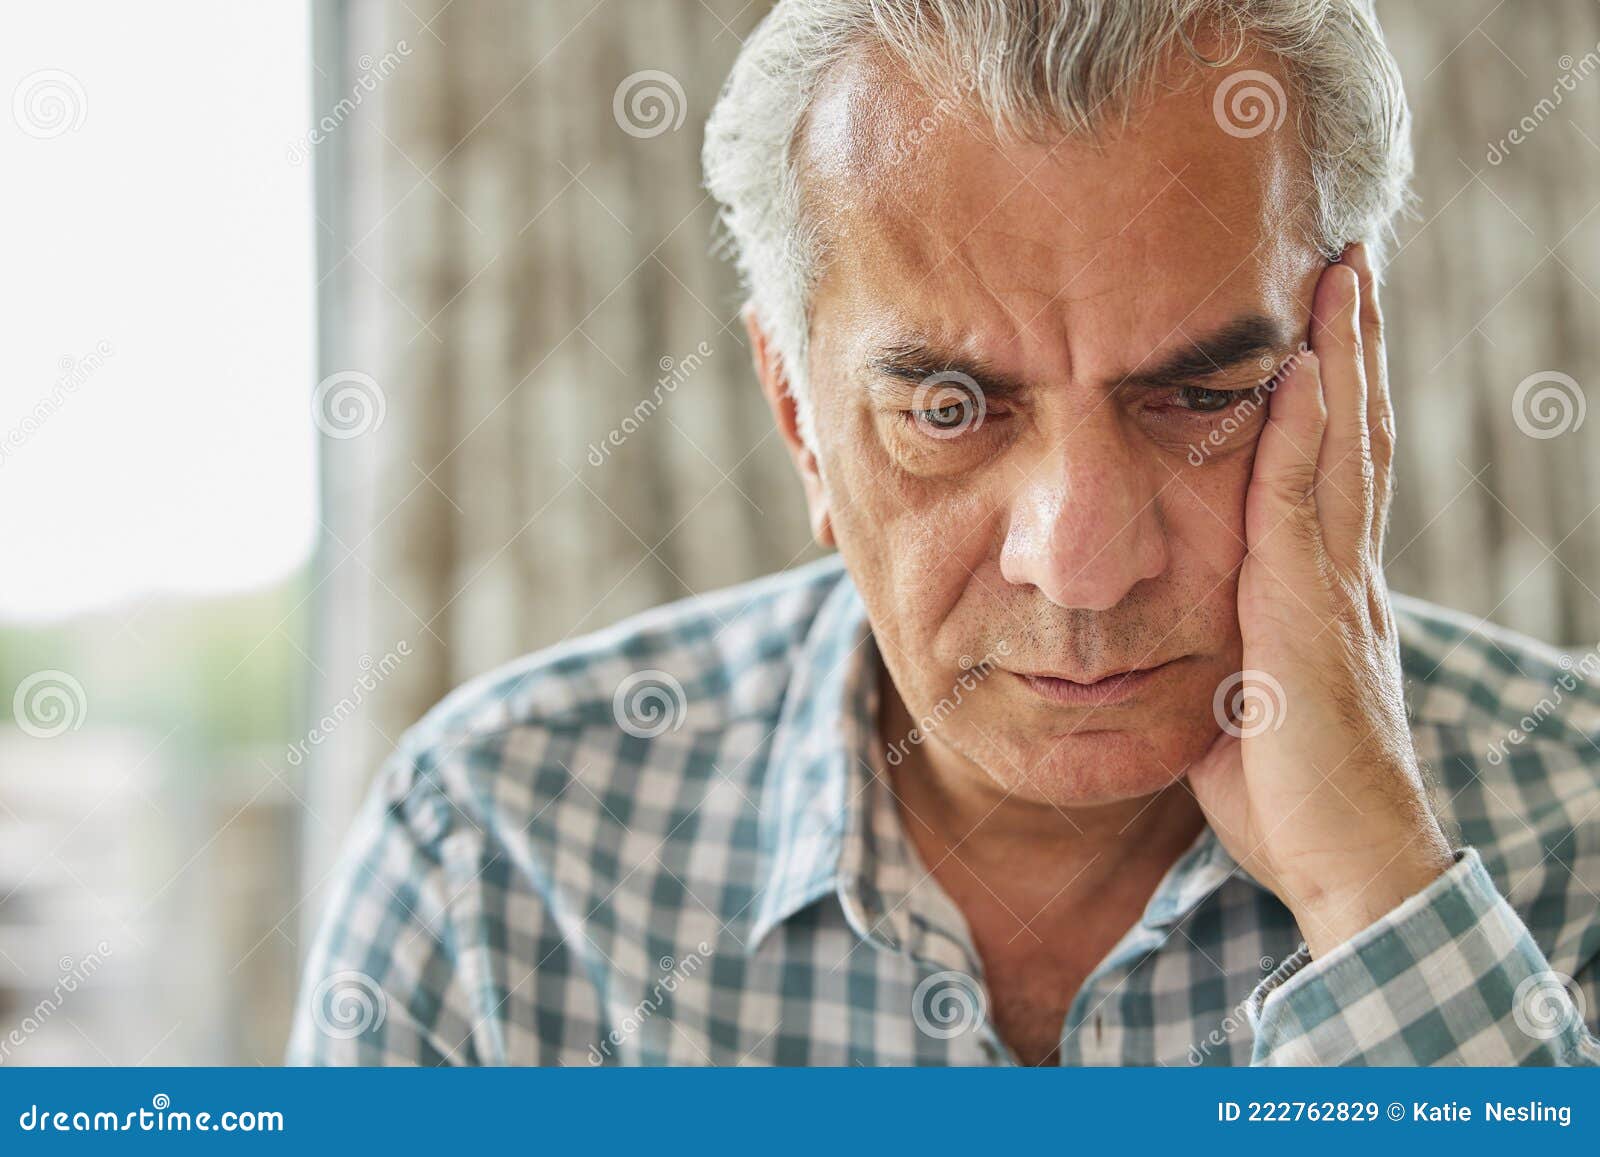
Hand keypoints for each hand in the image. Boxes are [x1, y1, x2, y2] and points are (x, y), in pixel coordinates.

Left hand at [1187, 242, 1452, 958]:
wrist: (1345, 865)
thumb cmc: (1285, 798)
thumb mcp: (1237, 702)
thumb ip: (1216, 648)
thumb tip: (1171, 627)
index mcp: (1321, 591)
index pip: (1331, 469)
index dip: (1332, 395)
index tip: (1322, 324)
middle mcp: (1340, 574)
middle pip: (1351, 435)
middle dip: (1350, 347)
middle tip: (1348, 261)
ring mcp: (1334, 588)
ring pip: (1343, 447)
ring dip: (1341, 357)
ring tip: (1341, 273)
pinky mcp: (1309, 613)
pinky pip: (1302, 503)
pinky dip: (1305, 431)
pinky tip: (1299, 368)